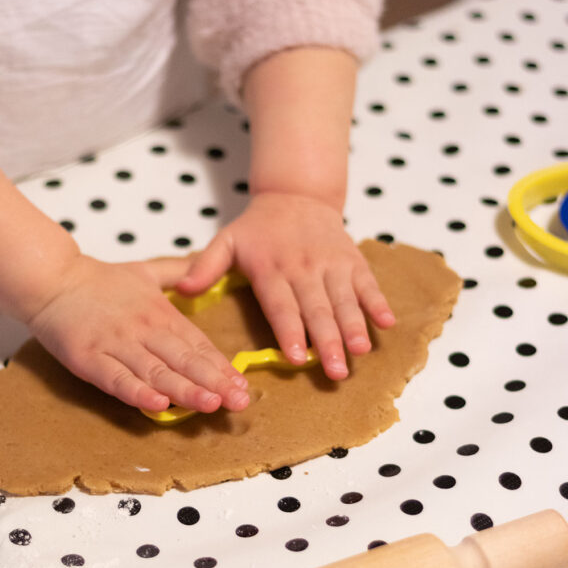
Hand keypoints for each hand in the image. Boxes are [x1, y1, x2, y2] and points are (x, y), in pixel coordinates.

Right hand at [27, 254, 248, 412]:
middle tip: (239, 402)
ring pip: (157, 372)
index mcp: (161, 312)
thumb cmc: (98, 280)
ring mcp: (116, 344)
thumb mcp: (146, 270)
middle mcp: (144, 329)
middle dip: (215, 382)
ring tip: (210, 405)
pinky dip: (138, 393)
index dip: (221, 367)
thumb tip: (205, 263)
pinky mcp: (89, 358)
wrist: (50, 277)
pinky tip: (158, 405)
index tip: (241, 385)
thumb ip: (178, 271)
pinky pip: (117, 380)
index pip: (198, 344)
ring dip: (185, 390)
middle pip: (185, 360)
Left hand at [175, 192, 394, 379]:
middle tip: (335, 372)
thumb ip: (205, 266)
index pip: (282, 306)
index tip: (297, 358)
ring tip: (361, 352)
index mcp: (271, 268)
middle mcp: (304, 268)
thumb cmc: (258, 228)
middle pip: (317, 310)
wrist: (297, 195)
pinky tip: (387, 324)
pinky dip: (378, 303)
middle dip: (328, 342)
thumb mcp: (226, 240)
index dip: (291, 332)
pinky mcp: (353, 262)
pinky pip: (368, 284)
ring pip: (344, 300)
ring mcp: (332, 265)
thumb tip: (180, 289)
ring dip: (354, 327)